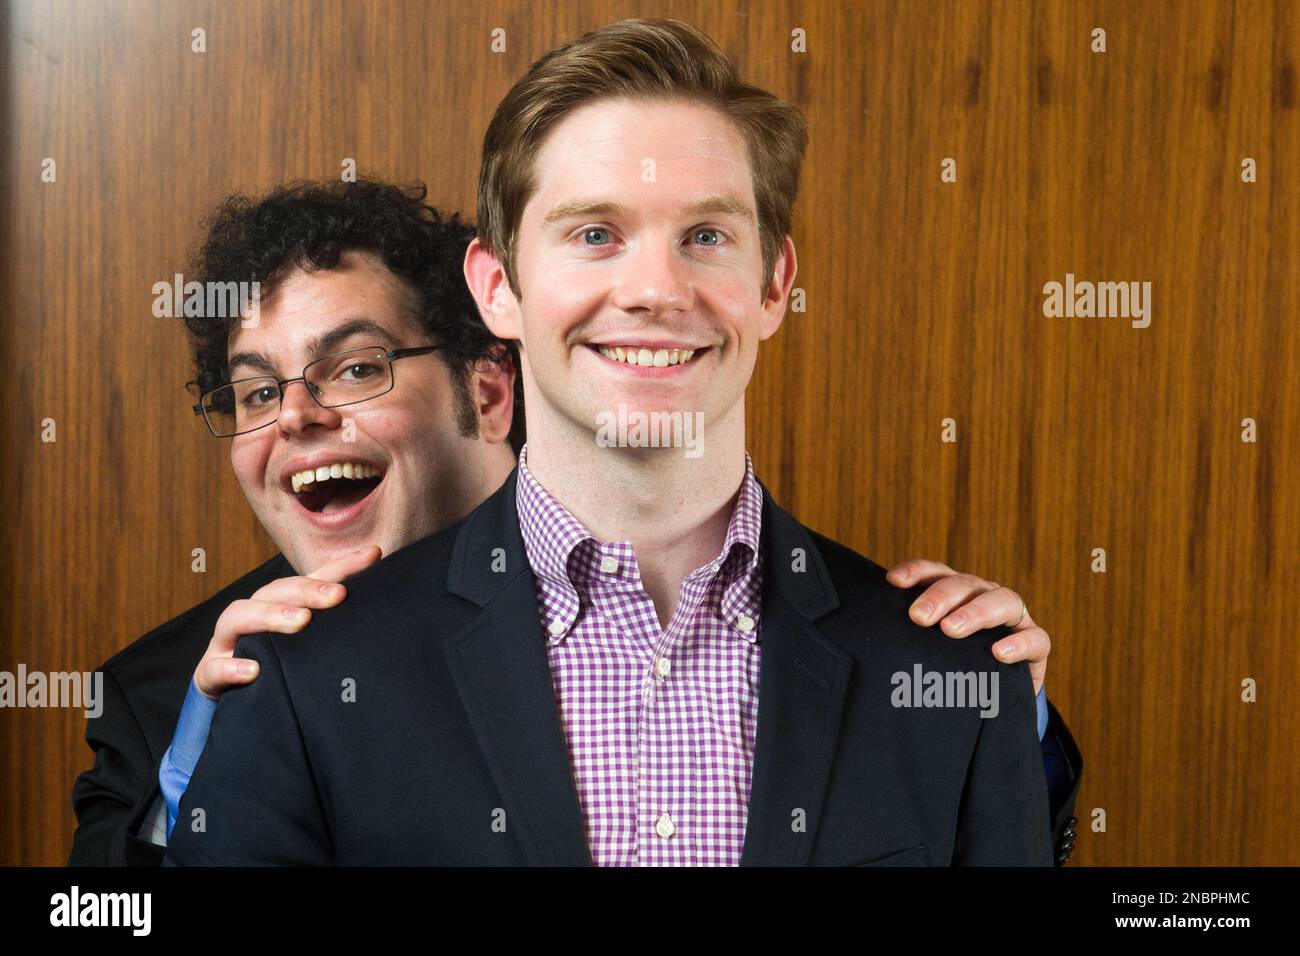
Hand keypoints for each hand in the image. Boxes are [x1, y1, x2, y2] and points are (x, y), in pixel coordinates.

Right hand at [192, 546, 381, 699]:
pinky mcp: (209, 675)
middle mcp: (254, 617)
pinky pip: (213, 668)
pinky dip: (230, 667)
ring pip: (237, 617)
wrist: (235, 708)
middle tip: (337, 596)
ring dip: (270, 615)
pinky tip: (254, 671)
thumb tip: (388, 610)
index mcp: (281, 606)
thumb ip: (340, 629)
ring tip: (301, 622)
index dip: (342, 566)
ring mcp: (229, 644)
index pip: (313, 579)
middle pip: (275, 591)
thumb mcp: (312, 649)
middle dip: (306, 590)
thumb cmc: (282, 671)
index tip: (374, 556)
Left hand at [885, 559, 1048, 694]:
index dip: (916, 572)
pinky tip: (997, 652)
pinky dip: (1018, 643)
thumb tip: (869, 634)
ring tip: (951, 630)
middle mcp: (984, 595)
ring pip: (1002, 601)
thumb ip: (909, 633)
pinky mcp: (1037, 644)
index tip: (893, 581)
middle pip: (965, 584)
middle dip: (940, 596)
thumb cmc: (955, 661)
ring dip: (975, 612)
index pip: (936, 572)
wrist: (994, 693)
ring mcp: (1013, 617)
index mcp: (956, 590)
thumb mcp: (931, 644)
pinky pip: (1035, 638)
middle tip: (918, 617)